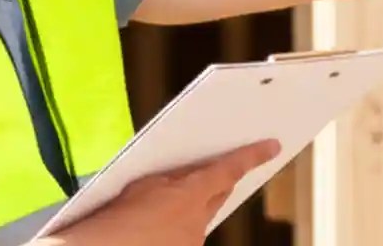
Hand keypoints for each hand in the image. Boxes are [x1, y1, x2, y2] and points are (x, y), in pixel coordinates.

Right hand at [41, 140, 281, 245]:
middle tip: (219, 167)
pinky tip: (159, 227)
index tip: (271, 146)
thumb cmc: (110, 219)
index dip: (252, 156)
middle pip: (221, 193)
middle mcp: (197, 222)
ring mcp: (192, 242)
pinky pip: (190, 235)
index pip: (229, 169)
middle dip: (219, 180)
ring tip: (167, 204)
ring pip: (203, 217)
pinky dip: (180, 228)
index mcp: (188, 195)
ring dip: (193, 208)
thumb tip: (186, 174)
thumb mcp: (141, 185)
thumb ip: (170, 178)